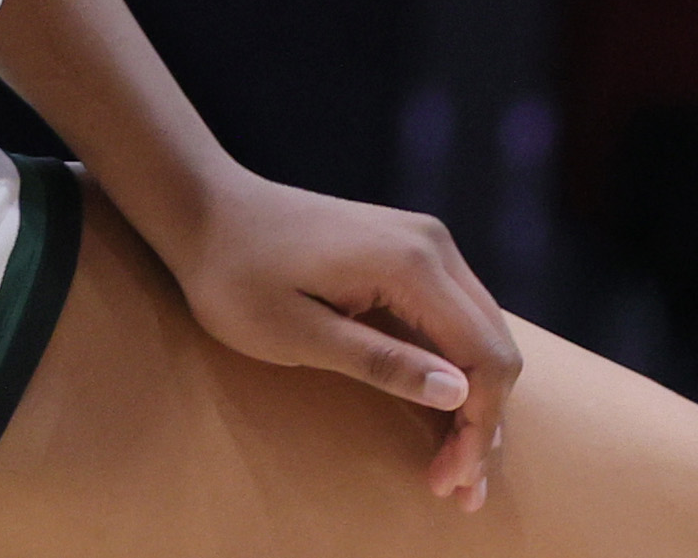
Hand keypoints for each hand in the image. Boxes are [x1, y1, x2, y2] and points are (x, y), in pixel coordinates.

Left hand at [161, 168, 522, 508]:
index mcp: (411, 263)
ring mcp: (422, 243)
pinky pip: (450, 317)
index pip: (483, 357)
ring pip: (478, 333)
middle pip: (493, 346)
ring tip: (453, 464)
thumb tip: (459, 393)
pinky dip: (452, 368)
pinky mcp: (406, 251)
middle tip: (456, 488)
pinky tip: (439, 411)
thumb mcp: (297, 334)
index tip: (452, 481)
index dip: (478, 427)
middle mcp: (431, 245)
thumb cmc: (238, 275)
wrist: (205, 210)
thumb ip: (380, 363)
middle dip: (483, 422)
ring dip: (474, 399)